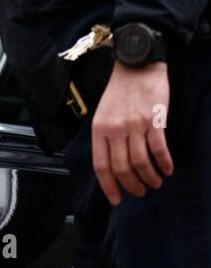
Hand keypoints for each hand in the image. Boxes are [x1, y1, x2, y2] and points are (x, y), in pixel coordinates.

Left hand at [91, 62, 172, 205]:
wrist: (136, 67)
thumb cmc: (120, 93)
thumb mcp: (103, 114)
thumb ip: (106, 138)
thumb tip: (112, 167)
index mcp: (99, 129)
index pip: (101, 166)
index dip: (109, 186)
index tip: (116, 200)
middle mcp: (114, 129)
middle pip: (122, 168)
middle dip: (132, 186)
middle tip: (141, 192)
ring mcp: (134, 125)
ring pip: (141, 163)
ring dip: (150, 178)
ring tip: (155, 183)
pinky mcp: (153, 121)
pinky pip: (159, 150)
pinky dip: (164, 164)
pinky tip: (167, 170)